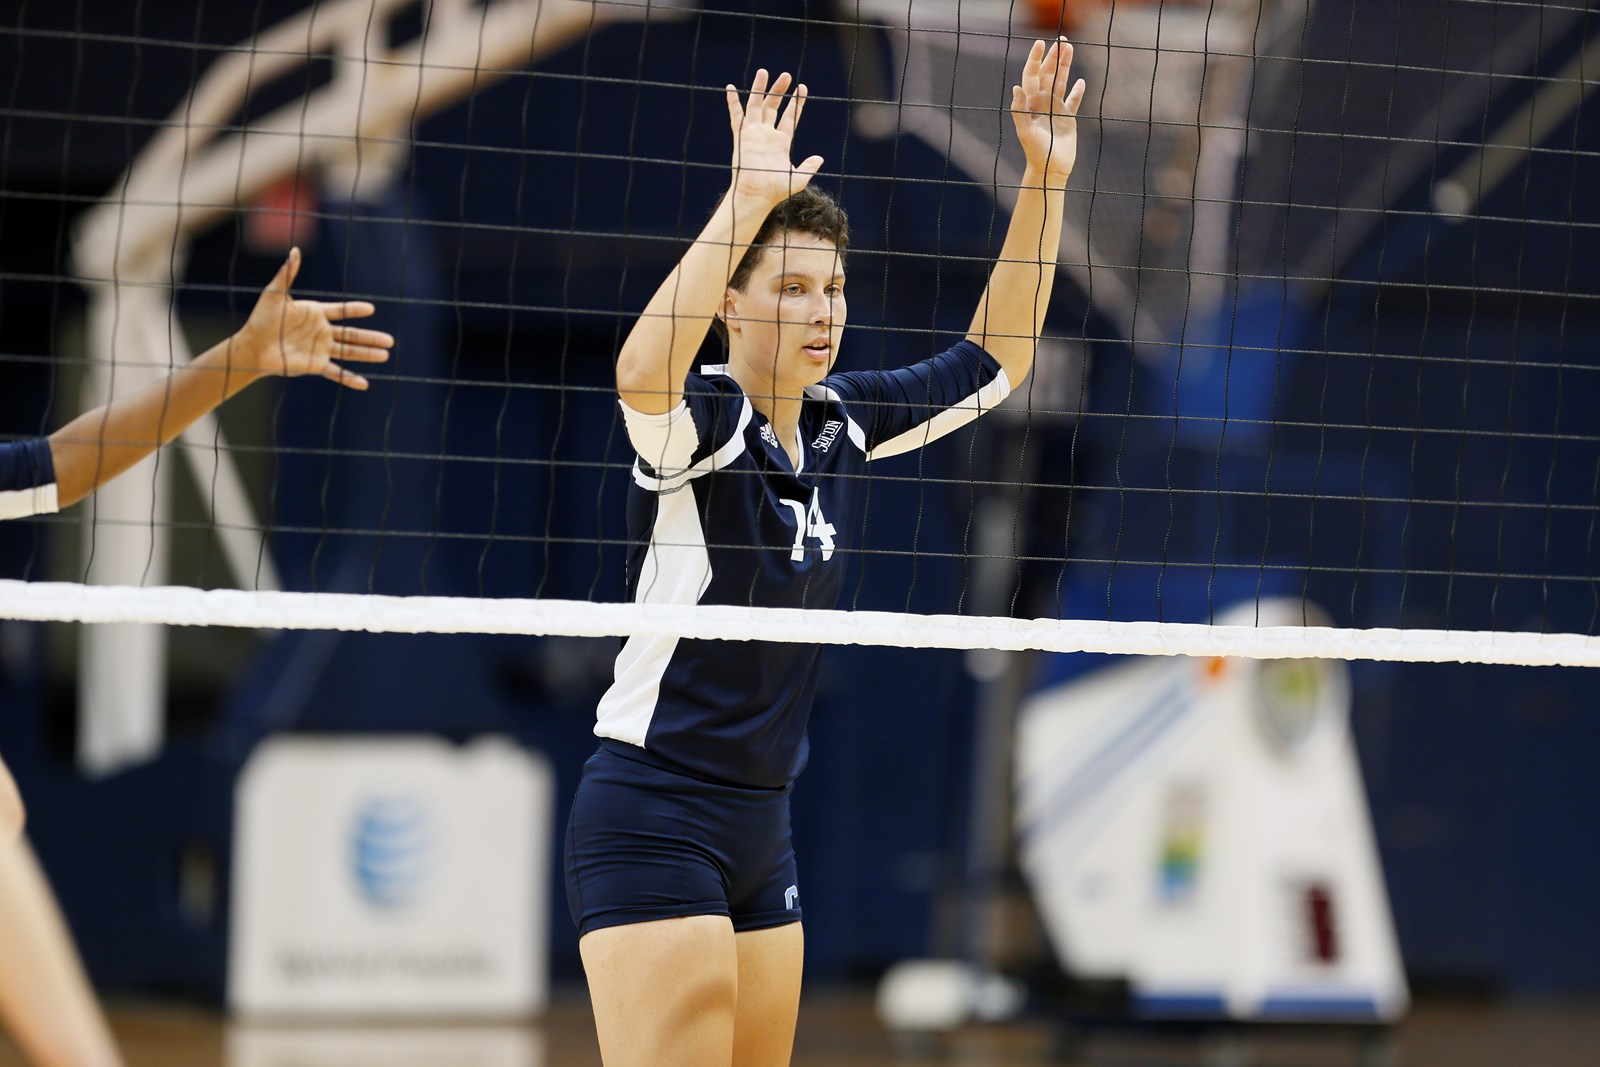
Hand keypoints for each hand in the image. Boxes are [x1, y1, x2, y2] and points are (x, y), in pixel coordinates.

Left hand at [231, 248, 393, 389]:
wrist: (252, 347)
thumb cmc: (261, 319)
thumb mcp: (275, 294)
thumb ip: (288, 274)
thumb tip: (295, 251)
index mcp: (315, 314)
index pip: (340, 311)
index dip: (354, 310)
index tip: (370, 309)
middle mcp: (321, 332)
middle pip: (352, 335)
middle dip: (370, 337)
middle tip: (390, 340)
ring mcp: (320, 349)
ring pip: (349, 352)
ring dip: (367, 354)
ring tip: (385, 355)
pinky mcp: (315, 365)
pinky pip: (336, 372)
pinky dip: (350, 379)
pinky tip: (364, 385)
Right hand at [725, 69, 823, 207]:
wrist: (757, 194)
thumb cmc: (777, 190)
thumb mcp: (799, 178)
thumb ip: (809, 166)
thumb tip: (820, 158)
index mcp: (781, 143)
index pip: (789, 117)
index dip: (796, 103)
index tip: (801, 88)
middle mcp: (766, 135)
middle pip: (773, 107)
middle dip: (780, 90)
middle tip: (786, 75)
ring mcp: (753, 134)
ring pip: (756, 106)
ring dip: (760, 89)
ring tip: (764, 71)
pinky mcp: (741, 136)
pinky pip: (736, 116)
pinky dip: (733, 102)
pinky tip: (732, 87)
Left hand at [1011, 37, 1086, 185]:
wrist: (1050, 171)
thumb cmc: (1036, 153)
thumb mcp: (1025, 132)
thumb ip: (1019, 111)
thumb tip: (1016, 88)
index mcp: (1031, 104)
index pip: (1031, 76)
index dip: (1035, 59)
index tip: (1041, 43)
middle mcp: (1042, 103)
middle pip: (1047, 74)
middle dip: (1053, 57)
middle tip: (1061, 40)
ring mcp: (1055, 110)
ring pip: (1060, 82)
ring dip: (1065, 66)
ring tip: (1070, 49)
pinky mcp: (1067, 119)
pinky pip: (1073, 102)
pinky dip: (1077, 92)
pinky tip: (1081, 82)